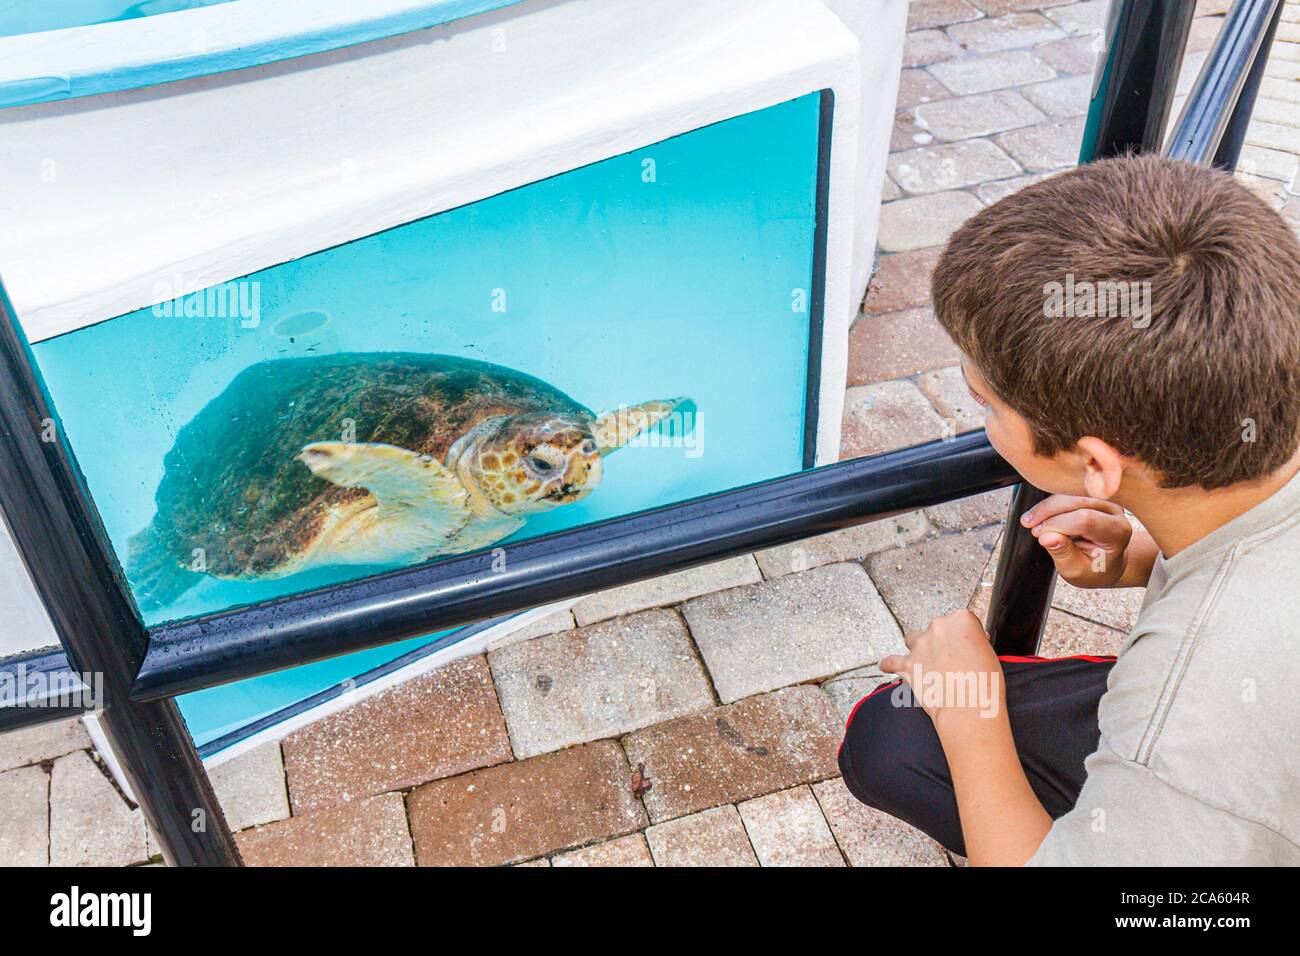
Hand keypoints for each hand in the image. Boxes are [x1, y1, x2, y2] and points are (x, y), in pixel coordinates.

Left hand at [880, 610, 1004, 730]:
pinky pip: (892, 661)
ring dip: (919, 648)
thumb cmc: (984, 683)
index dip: (967, 636)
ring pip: (914, 639)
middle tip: (955, 662)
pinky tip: (887, 666)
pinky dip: (889, 664)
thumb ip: (976, 642)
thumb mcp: (991, 653)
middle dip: (944, 642)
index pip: (963, 620)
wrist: (968, 706)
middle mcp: (939, 627)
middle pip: (938, 628)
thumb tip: (971, 644)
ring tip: (927, 662)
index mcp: (962, 619)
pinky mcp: (908, 665)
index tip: (970, 648)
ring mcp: (920, 645)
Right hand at [1021, 494, 1132, 587]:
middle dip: (1047, 511)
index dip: (1057, 524)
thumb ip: (1063, 554)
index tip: (1040, 535)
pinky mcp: (1091, 494)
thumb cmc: (1094, 568)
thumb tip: (1046, 537)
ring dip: (1046, 506)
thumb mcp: (1076, 571)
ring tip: (1034, 523)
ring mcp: (1104, 499)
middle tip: (1029, 525)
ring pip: (1068, 491)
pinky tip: (1042, 516)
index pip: (1086, 519)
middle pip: (1076, 500)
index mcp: (1117, 533)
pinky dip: (1050, 503)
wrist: (1107, 561)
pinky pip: (1066, 490)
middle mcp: (1114, 511)